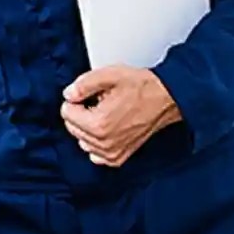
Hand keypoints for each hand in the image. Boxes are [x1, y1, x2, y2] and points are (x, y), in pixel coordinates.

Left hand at [60, 65, 181, 166]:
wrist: (166, 99)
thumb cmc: (142, 87)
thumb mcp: (109, 76)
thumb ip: (82, 85)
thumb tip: (69, 94)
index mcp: (98, 124)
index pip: (66, 113)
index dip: (76, 99)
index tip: (88, 94)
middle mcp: (104, 143)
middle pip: (72, 128)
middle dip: (80, 113)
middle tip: (98, 102)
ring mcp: (111, 153)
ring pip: (82, 140)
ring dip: (87, 127)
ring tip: (105, 113)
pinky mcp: (119, 157)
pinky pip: (95, 153)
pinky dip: (96, 142)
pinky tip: (107, 128)